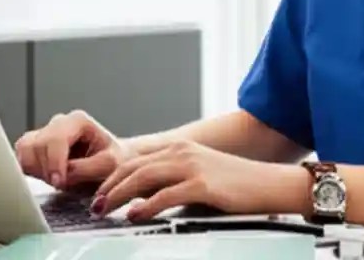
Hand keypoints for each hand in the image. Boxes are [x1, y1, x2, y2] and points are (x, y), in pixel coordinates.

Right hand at [14, 110, 135, 189]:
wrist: (110, 164)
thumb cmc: (112, 162)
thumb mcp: (108, 166)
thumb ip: (85, 169)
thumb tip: (62, 174)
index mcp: (78, 121)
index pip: (56, 139)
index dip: (55, 162)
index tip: (59, 182)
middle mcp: (59, 123)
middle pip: (37, 144)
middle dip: (47, 169)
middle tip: (62, 184)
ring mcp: (45, 133)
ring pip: (24, 150)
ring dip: (37, 170)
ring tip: (57, 179)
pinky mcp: (34, 146)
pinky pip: (21, 157)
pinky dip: (31, 170)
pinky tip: (48, 176)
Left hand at [92, 140, 307, 221]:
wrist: (269, 184)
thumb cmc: (236, 184)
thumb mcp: (198, 175)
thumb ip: (171, 181)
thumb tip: (142, 198)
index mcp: (179, 148)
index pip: (135, 160)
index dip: (112, 177)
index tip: (98, 193)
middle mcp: (182, 152)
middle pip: (134, 167)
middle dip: (109, 186)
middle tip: (94, 204)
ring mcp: (192, 166)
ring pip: (144, 178)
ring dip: (119, 195)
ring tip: (105, 210)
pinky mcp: (203, 184)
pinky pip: (166, 195)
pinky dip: (146, 205)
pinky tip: (135, 215)